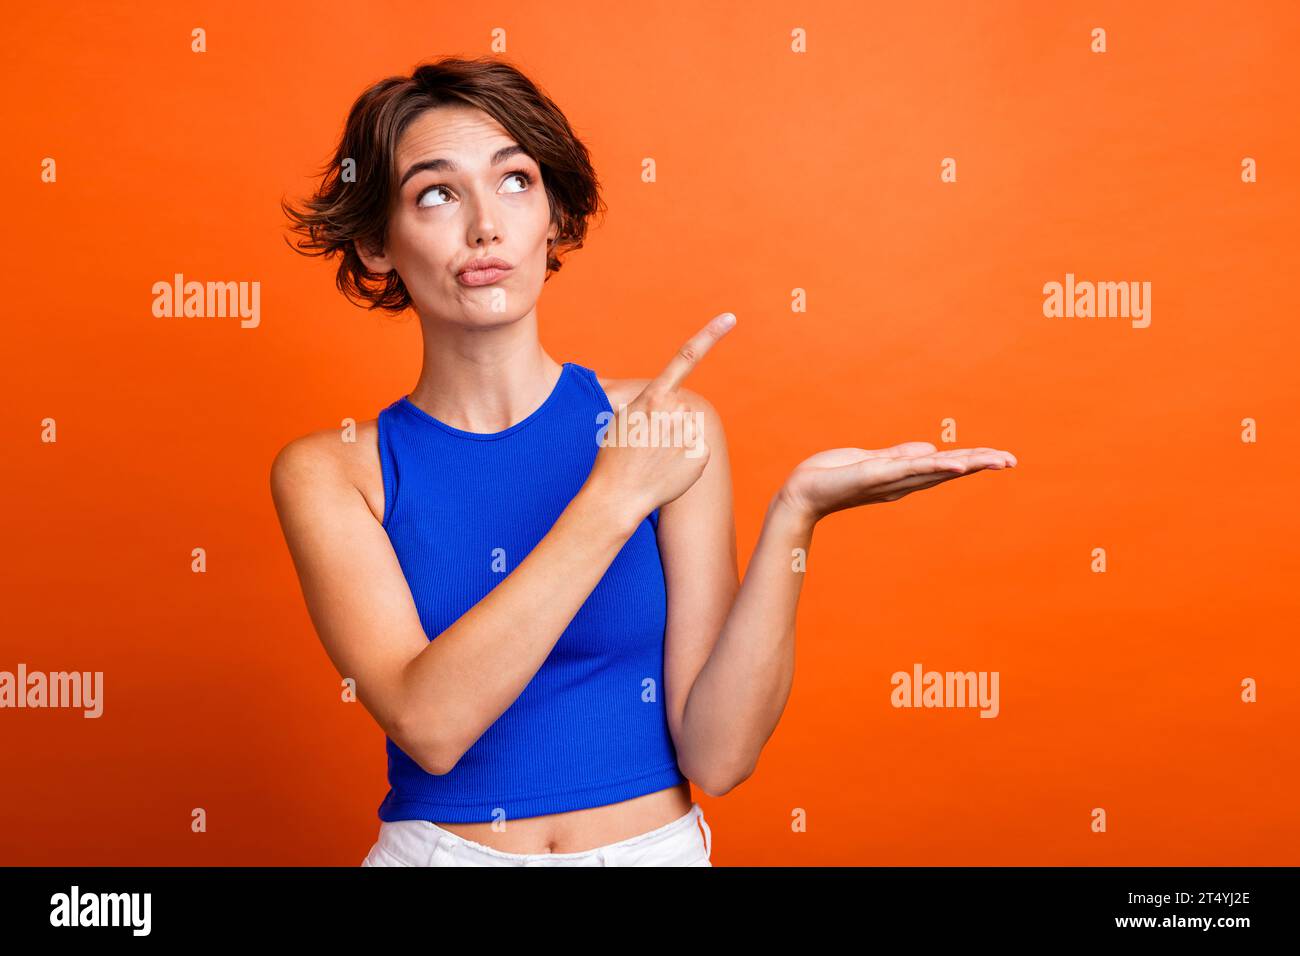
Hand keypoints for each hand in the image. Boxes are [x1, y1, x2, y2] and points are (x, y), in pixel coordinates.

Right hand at [587, 312, 736, 519]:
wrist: (617, 496)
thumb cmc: (613, 458)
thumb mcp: (621, 418)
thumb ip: (645, 404)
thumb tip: (657, 402)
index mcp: (655, 396)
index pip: (686, 357)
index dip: (709, 335)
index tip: (729, 318)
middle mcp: (677, 410)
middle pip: (683, 407)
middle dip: (669, 422)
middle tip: (646, 445)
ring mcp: (691, 433)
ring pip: (690, 429)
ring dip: (677, 441)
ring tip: (655, 459)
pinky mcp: (702, 456)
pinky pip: (697, 451)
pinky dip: (686, 460)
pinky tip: (667, 471)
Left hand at [777, 442, 1016, 523]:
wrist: (803, 492)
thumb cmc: (832, 477)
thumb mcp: (871, 462)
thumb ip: (900, 455)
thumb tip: (930, 448)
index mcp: (904, 476)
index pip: (946, 466)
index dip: (974, 461)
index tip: (1003, 458)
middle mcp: (903, 482)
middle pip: (950, 470)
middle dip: (981, 463)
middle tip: (1013, 460)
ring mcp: (892, 480)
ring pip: (937, 469)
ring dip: (968, 463)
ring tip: (997, 460)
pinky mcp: (876, 474)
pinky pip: (910, 469)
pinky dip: (934, 466)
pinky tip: (956, 464)